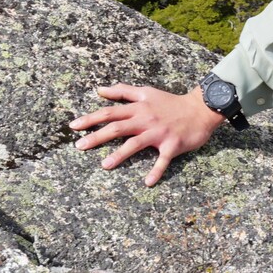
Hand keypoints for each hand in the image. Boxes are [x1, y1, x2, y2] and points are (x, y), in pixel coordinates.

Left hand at [68, 83, 225, 186]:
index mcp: (137, 108)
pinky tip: (147, 183)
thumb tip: (99, 89)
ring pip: (135, 144)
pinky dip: (156, 171)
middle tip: (79, 147)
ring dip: (119, 155)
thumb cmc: (170, 102)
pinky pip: (162, 160)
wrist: (199, 109)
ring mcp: (158, 133)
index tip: (73, 126)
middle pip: (116, 127)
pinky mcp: (172, 145)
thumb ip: (122, 91)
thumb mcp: (146, 92)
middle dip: (96, 137)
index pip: (109, 112)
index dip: (90, 118)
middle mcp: (145, 119)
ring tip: (104, 166)